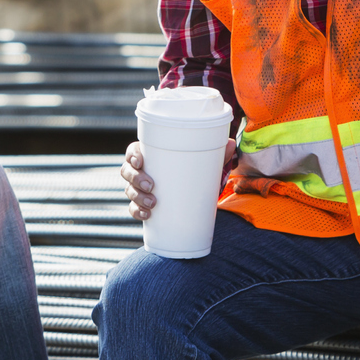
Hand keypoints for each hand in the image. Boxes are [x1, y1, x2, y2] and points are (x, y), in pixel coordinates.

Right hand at [122, 137, 238, 221]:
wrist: (192, 192)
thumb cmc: (192, 169)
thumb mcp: (203, 161)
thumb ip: (216, 153)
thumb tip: (231, 144)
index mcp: (150, 155)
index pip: (133, 151)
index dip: (132, 156)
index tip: (140, 161)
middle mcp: (140, 171)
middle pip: (127, 171)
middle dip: (136, 179)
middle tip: (151, 186)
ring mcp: (139, 189)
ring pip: (129, 190)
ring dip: (137, 197)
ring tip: (153, 203)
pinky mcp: (142, 205)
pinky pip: (133, 209)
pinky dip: (137, 212)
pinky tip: (146, 215)